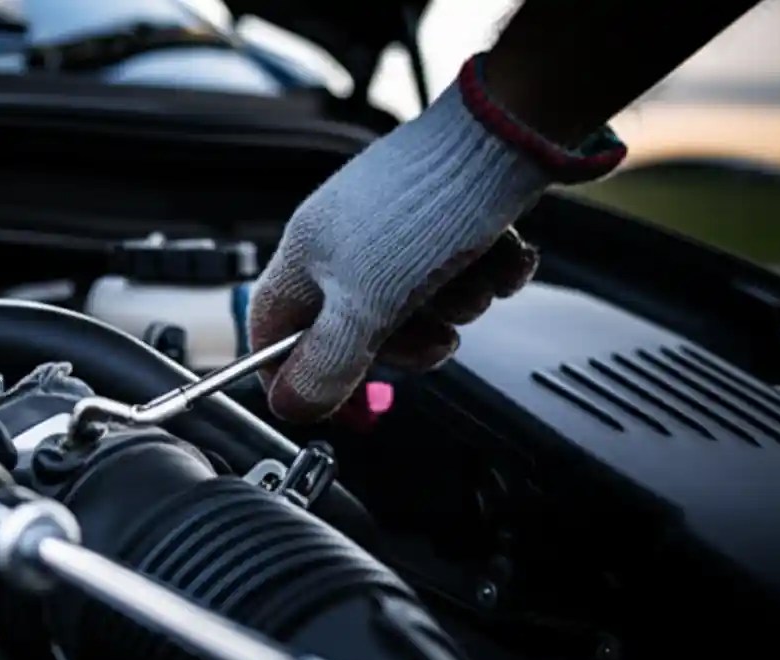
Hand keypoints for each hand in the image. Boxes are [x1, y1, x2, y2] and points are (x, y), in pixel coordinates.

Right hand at [248, 82, 546, 422]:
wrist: (509, 134)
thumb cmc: (427, 204)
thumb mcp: (367, 303)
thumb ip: (327, 362)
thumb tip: (291, 405)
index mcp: (307, 257)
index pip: (270, 332)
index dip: (293, 375)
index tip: (330, 404)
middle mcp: (346, 246)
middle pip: (354, 334)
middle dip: (405, 343)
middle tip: (430, 337)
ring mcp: (398, 236)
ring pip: (418, 311)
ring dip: (456, 305)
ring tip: (469, 276)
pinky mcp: (447, 227)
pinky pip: (462, 279)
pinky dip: (487, 275)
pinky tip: (496, 254)